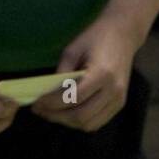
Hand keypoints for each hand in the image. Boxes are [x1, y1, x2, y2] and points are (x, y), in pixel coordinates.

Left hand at [30, 17, 133, 131]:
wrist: (122, 35)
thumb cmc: (95, 38)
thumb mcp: (72, 50)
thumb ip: (61, 73)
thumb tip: (46, 93)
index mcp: (102, 75)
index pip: (73, 97)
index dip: (52, 103)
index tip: (36, 102)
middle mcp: (113, 91)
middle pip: (81, 116)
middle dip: (56, 115)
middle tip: (39, 110)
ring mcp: (119, 100)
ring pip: (89, 124)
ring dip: (67, 121)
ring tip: (50, 112)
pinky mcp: (120, 104)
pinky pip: (98, 121)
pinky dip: (80, 121)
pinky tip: (66, 112)